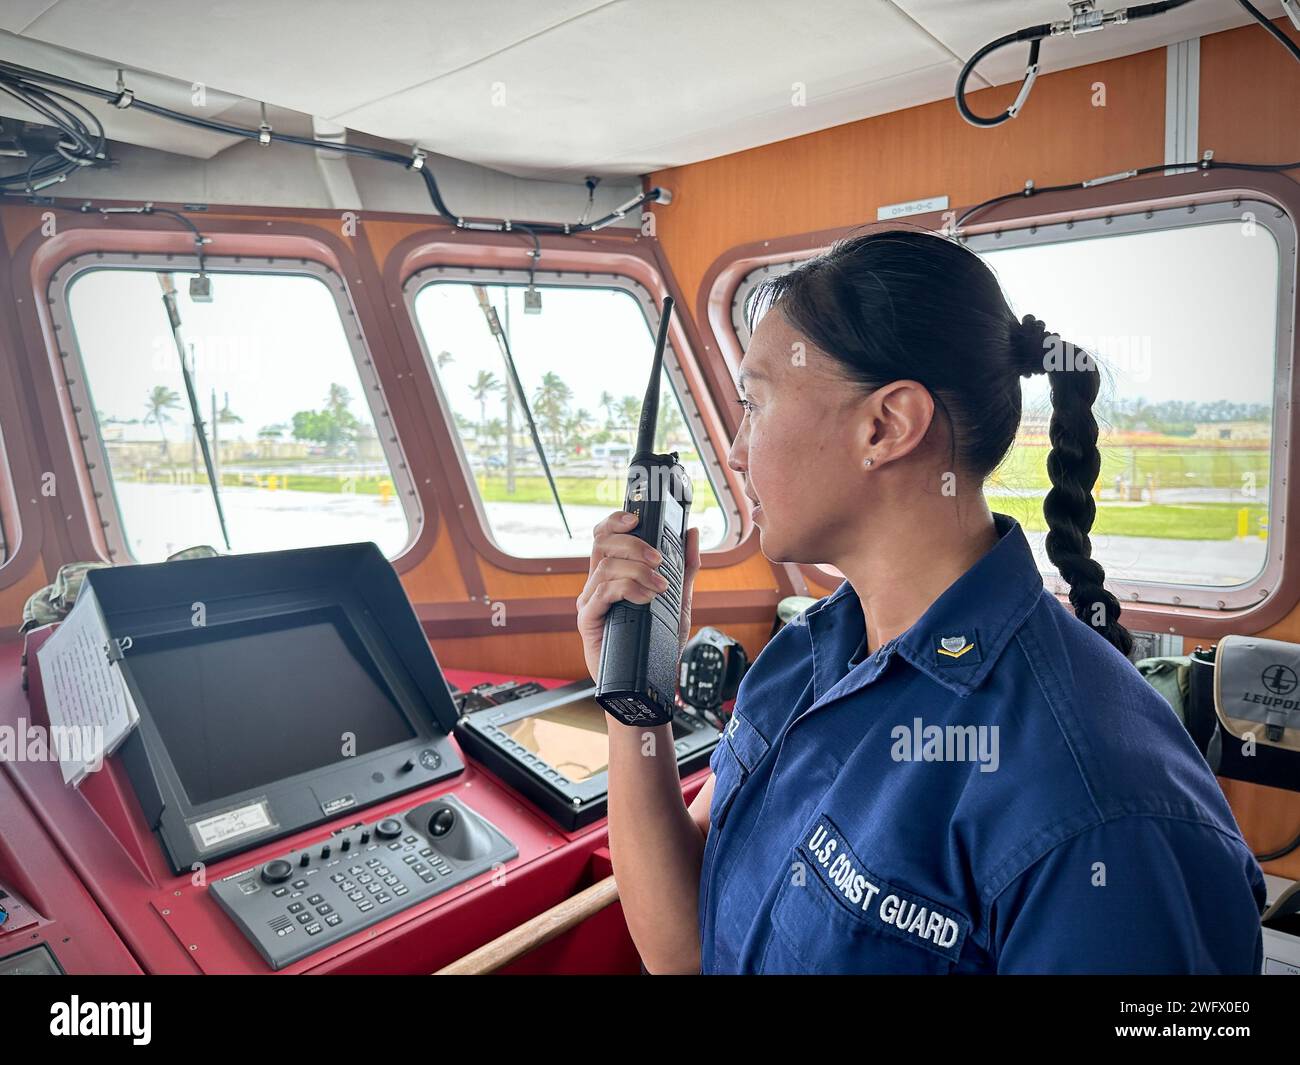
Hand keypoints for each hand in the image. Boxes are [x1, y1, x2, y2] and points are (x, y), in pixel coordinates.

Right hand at [576, 510, 701, 683]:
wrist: (647, 683)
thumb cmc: (655, 642)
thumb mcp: (677, 599)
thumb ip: (684, 567)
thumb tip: (691, 532)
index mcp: (613, 574)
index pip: (605, 536)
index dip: (616, 520)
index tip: (637, 518)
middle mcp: (596, 584)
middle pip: (602, 544)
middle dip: (634, 545)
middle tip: (658, 560)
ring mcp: (590, 601)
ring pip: (605, 567)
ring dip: (637, 572)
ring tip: (659, 588)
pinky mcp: (587, 620)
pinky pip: (602, 593)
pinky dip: (627, 589)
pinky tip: (646, 599)